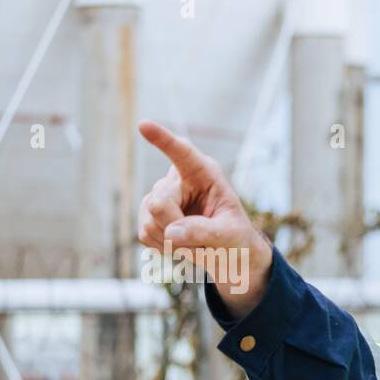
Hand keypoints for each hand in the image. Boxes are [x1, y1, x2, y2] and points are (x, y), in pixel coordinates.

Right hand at [136, 120, 271, 316]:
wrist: (227, 253)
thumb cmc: (235, 237)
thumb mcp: (232, 235)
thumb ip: (206, 232)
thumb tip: (171, 232)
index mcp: (203, 173)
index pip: (182, 153)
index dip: (163, 140)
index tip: (144, 125)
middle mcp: (177, 180)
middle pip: (159, 204)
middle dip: (178, 229)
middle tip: (204, 242)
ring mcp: (158, 196)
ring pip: (150, 222)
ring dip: (174, 243)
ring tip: (197, 242)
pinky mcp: (147, 216)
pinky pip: (145, 235)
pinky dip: (165, 248)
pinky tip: (181, 244)